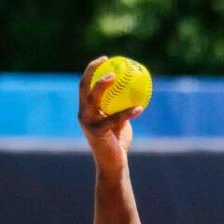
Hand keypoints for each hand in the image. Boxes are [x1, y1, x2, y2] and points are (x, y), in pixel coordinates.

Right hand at [77, 55, 144, 173]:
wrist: (113, 164)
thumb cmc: (118, 142)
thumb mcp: (119, 121)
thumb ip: (121, 106)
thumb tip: (136, 89)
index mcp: (86, 110)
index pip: (85, 85)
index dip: (92, 69)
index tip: (105, 59)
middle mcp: (83, 114)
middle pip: (84, 86)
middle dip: (91, 70)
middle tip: (107, 61)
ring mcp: (88, 123)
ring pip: (93, 99)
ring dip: (102, 85)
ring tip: (116, 77)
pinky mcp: (97, 132)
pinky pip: (114, 118)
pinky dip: (128, 112)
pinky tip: (140, 107)